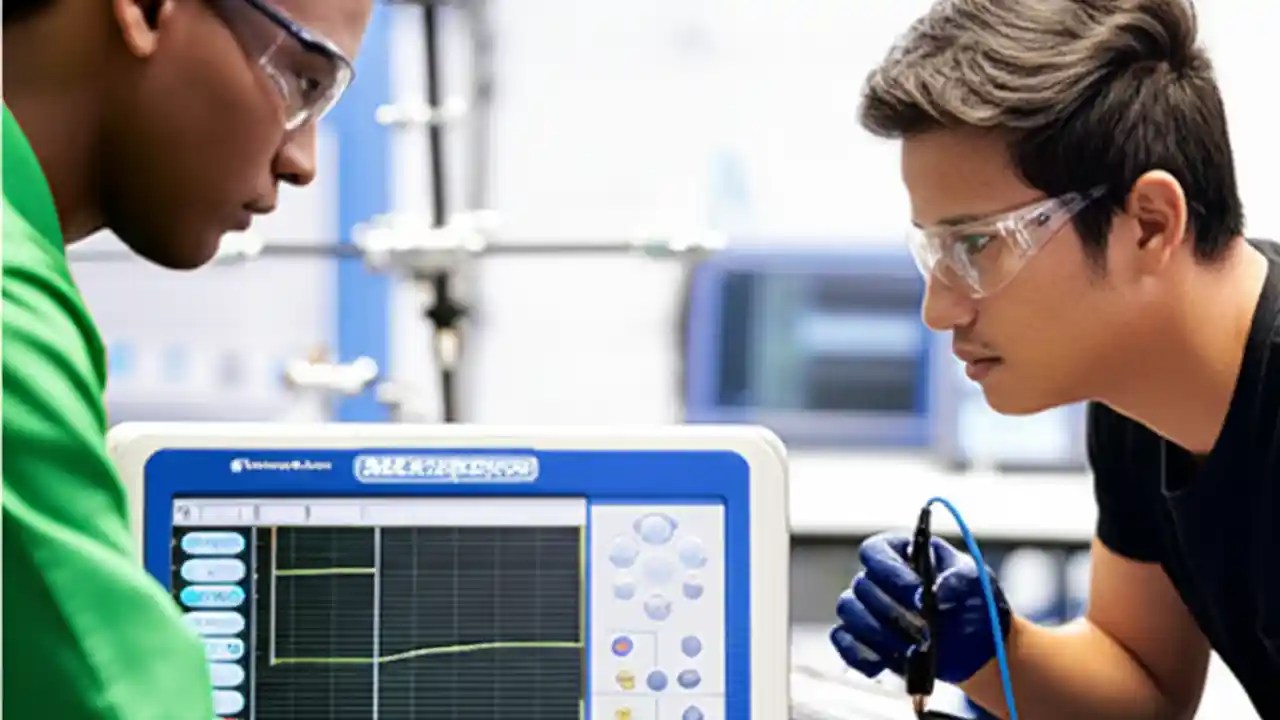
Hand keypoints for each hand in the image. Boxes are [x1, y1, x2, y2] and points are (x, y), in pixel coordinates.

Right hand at [829, 531, 1011, 684]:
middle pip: (861, 586)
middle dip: (892, 612)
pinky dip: (859, 655)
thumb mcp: (975, 583)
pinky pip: (845, 642)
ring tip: (909, 651)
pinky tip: (882, 665)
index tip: (918, 594)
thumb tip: (933, 592)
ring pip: (850, 613)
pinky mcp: (864, 639)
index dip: (891, 572)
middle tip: (923, 631)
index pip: (874, 552)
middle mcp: (877, 577)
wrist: (975, 643)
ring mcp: (867, 608)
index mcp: (900, 552)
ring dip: (877, 634)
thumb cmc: (973, 601)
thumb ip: (958, 582)